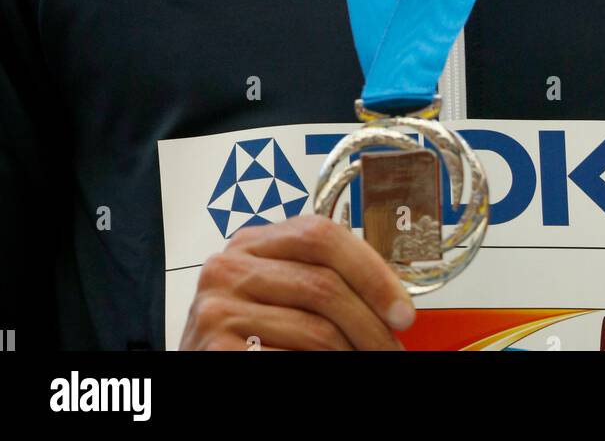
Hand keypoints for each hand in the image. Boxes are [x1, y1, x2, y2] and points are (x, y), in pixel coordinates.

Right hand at [179, 214, 416, 350]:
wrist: (200, 367)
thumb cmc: (246, 337)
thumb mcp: (278, 294)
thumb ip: (320, 280)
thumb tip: (391, 301)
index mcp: (250, 243)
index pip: (322, 234)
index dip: (371, 272)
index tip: (402, 310)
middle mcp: (229, 268)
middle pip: (323, 284)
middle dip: (371, 324)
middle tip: (392, 349)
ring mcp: (218, 310)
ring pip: (315, 330)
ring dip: (352, 355)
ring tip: (363, 364)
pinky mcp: (217, 350)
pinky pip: (291, 361)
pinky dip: (322, 371)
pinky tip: (329, 373)